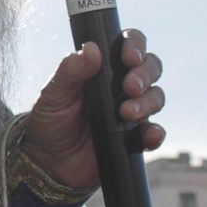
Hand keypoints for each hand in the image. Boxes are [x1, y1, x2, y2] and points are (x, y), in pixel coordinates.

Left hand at [22, 28, 164, 193]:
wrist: (50, 161)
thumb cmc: (50, 120)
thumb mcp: (53, 93)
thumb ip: (70, 70)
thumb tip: (91, 49)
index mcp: (103, 68)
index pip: (129, 45)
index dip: (136, 45)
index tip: (129, 57)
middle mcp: (122, 86)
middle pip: (151, 68)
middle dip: (145, 74)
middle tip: (129, 87)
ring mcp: (132, 111)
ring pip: (156, 97)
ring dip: (148, 102)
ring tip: (127, 113)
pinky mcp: (135, 138)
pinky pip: (154, 133)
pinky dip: (155, 133)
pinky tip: (147, 135)